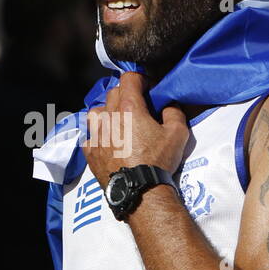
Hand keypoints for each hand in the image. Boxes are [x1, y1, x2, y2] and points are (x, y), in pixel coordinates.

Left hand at [83, 71, 188, 187]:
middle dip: (126, 94)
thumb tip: (168, 104)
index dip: (141, 80)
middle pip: (113, 92)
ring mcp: (96, 134)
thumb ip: (174, 111)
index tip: (148, 88)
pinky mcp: (90, 151)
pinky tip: (109, 143)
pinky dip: (99, 135)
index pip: (129, 78)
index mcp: (129, 108)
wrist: (140, 191)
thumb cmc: (159, 161)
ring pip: (96, 111)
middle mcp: (108, 117)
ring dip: (107, 112)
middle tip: (138, 107)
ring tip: (119, 122)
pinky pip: (90, 135)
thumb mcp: (178, 133)